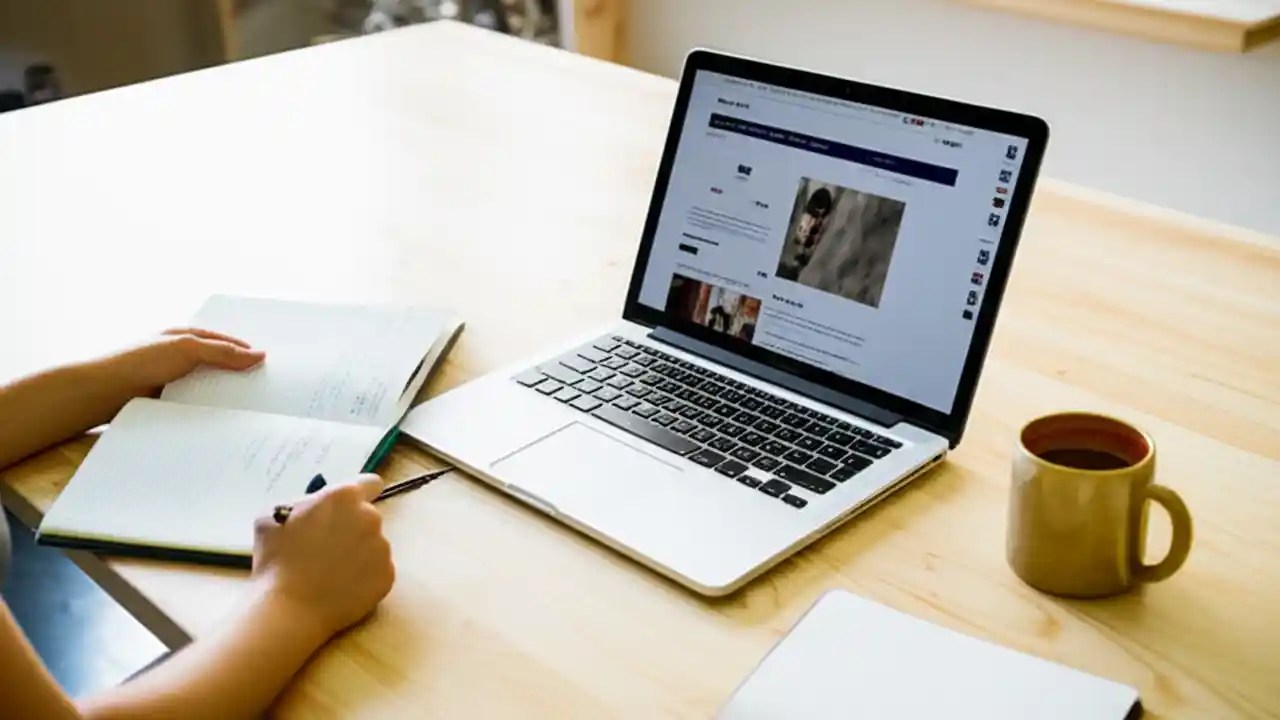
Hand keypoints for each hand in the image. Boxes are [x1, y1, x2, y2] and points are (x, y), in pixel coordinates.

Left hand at [100, 328, 264, 395]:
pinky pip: (195, 404)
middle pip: (217, 365)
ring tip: (246, 408)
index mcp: (184, 338)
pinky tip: (220, 419)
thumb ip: (223, 352)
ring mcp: (173, 380)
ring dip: (222, 395)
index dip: (244, 350)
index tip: (267, 364)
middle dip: (237, 374)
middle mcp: (180, 357)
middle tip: (263, 388)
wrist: (104, 392)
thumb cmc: (141, 361)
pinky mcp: (168, 401)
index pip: (223, 341)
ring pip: (207, 387)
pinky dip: (207, 410)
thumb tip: (259, 355)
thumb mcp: (187, 349)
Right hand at [251, 475, 394, 638]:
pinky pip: (377, 570)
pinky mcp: (387, 576)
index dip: (359, 493)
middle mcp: (370, 517)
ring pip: (373, 544)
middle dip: (351, 526)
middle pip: (367, 517)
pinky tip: (340, 587)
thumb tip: (315, 506)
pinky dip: (363, 577)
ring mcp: (382, 548)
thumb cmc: (275, 560)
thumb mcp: (273, 516)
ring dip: (357, 552)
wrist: (289, 609)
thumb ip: (303, 504)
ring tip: (330, 572)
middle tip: (326, 547)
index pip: (369, 483)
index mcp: (344, 496)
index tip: (349, 507)